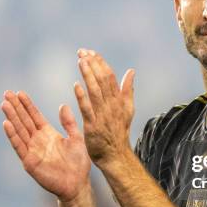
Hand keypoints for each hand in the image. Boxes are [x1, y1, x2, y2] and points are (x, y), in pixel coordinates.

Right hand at [1, 90, 90, 201]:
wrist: (77, 184)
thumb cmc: (78, 163)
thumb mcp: (76, 138)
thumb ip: (69, 123)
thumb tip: (63, 105)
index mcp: (48, 134)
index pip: (34, 116)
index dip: (27, 105)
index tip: (19, 92)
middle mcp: (38, 140)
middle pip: (24, 120)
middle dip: (16, 107)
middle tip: (6, 92)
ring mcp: (32, 150)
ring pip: (19, 130)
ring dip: (12, 117)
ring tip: (4, 104)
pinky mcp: (29, 162)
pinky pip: (19, 146)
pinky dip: (12, 135)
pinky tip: (6, 123)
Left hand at [74, 49, 134, 168]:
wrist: (116, 155)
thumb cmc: (119, 132)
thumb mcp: (127, 109)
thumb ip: (128, 89)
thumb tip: (131, 71)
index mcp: (118, 100)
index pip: (109, 76)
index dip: (100, 63)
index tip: (90, 52)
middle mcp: (111, 105)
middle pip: (102, 80)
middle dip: (92, 64)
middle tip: (82, 52)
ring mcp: (102, 115)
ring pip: (95, 91)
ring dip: (88, 75)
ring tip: (80, 61)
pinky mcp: (93, 126)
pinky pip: (87, 109)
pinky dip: (82, 97)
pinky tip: (76, 85)